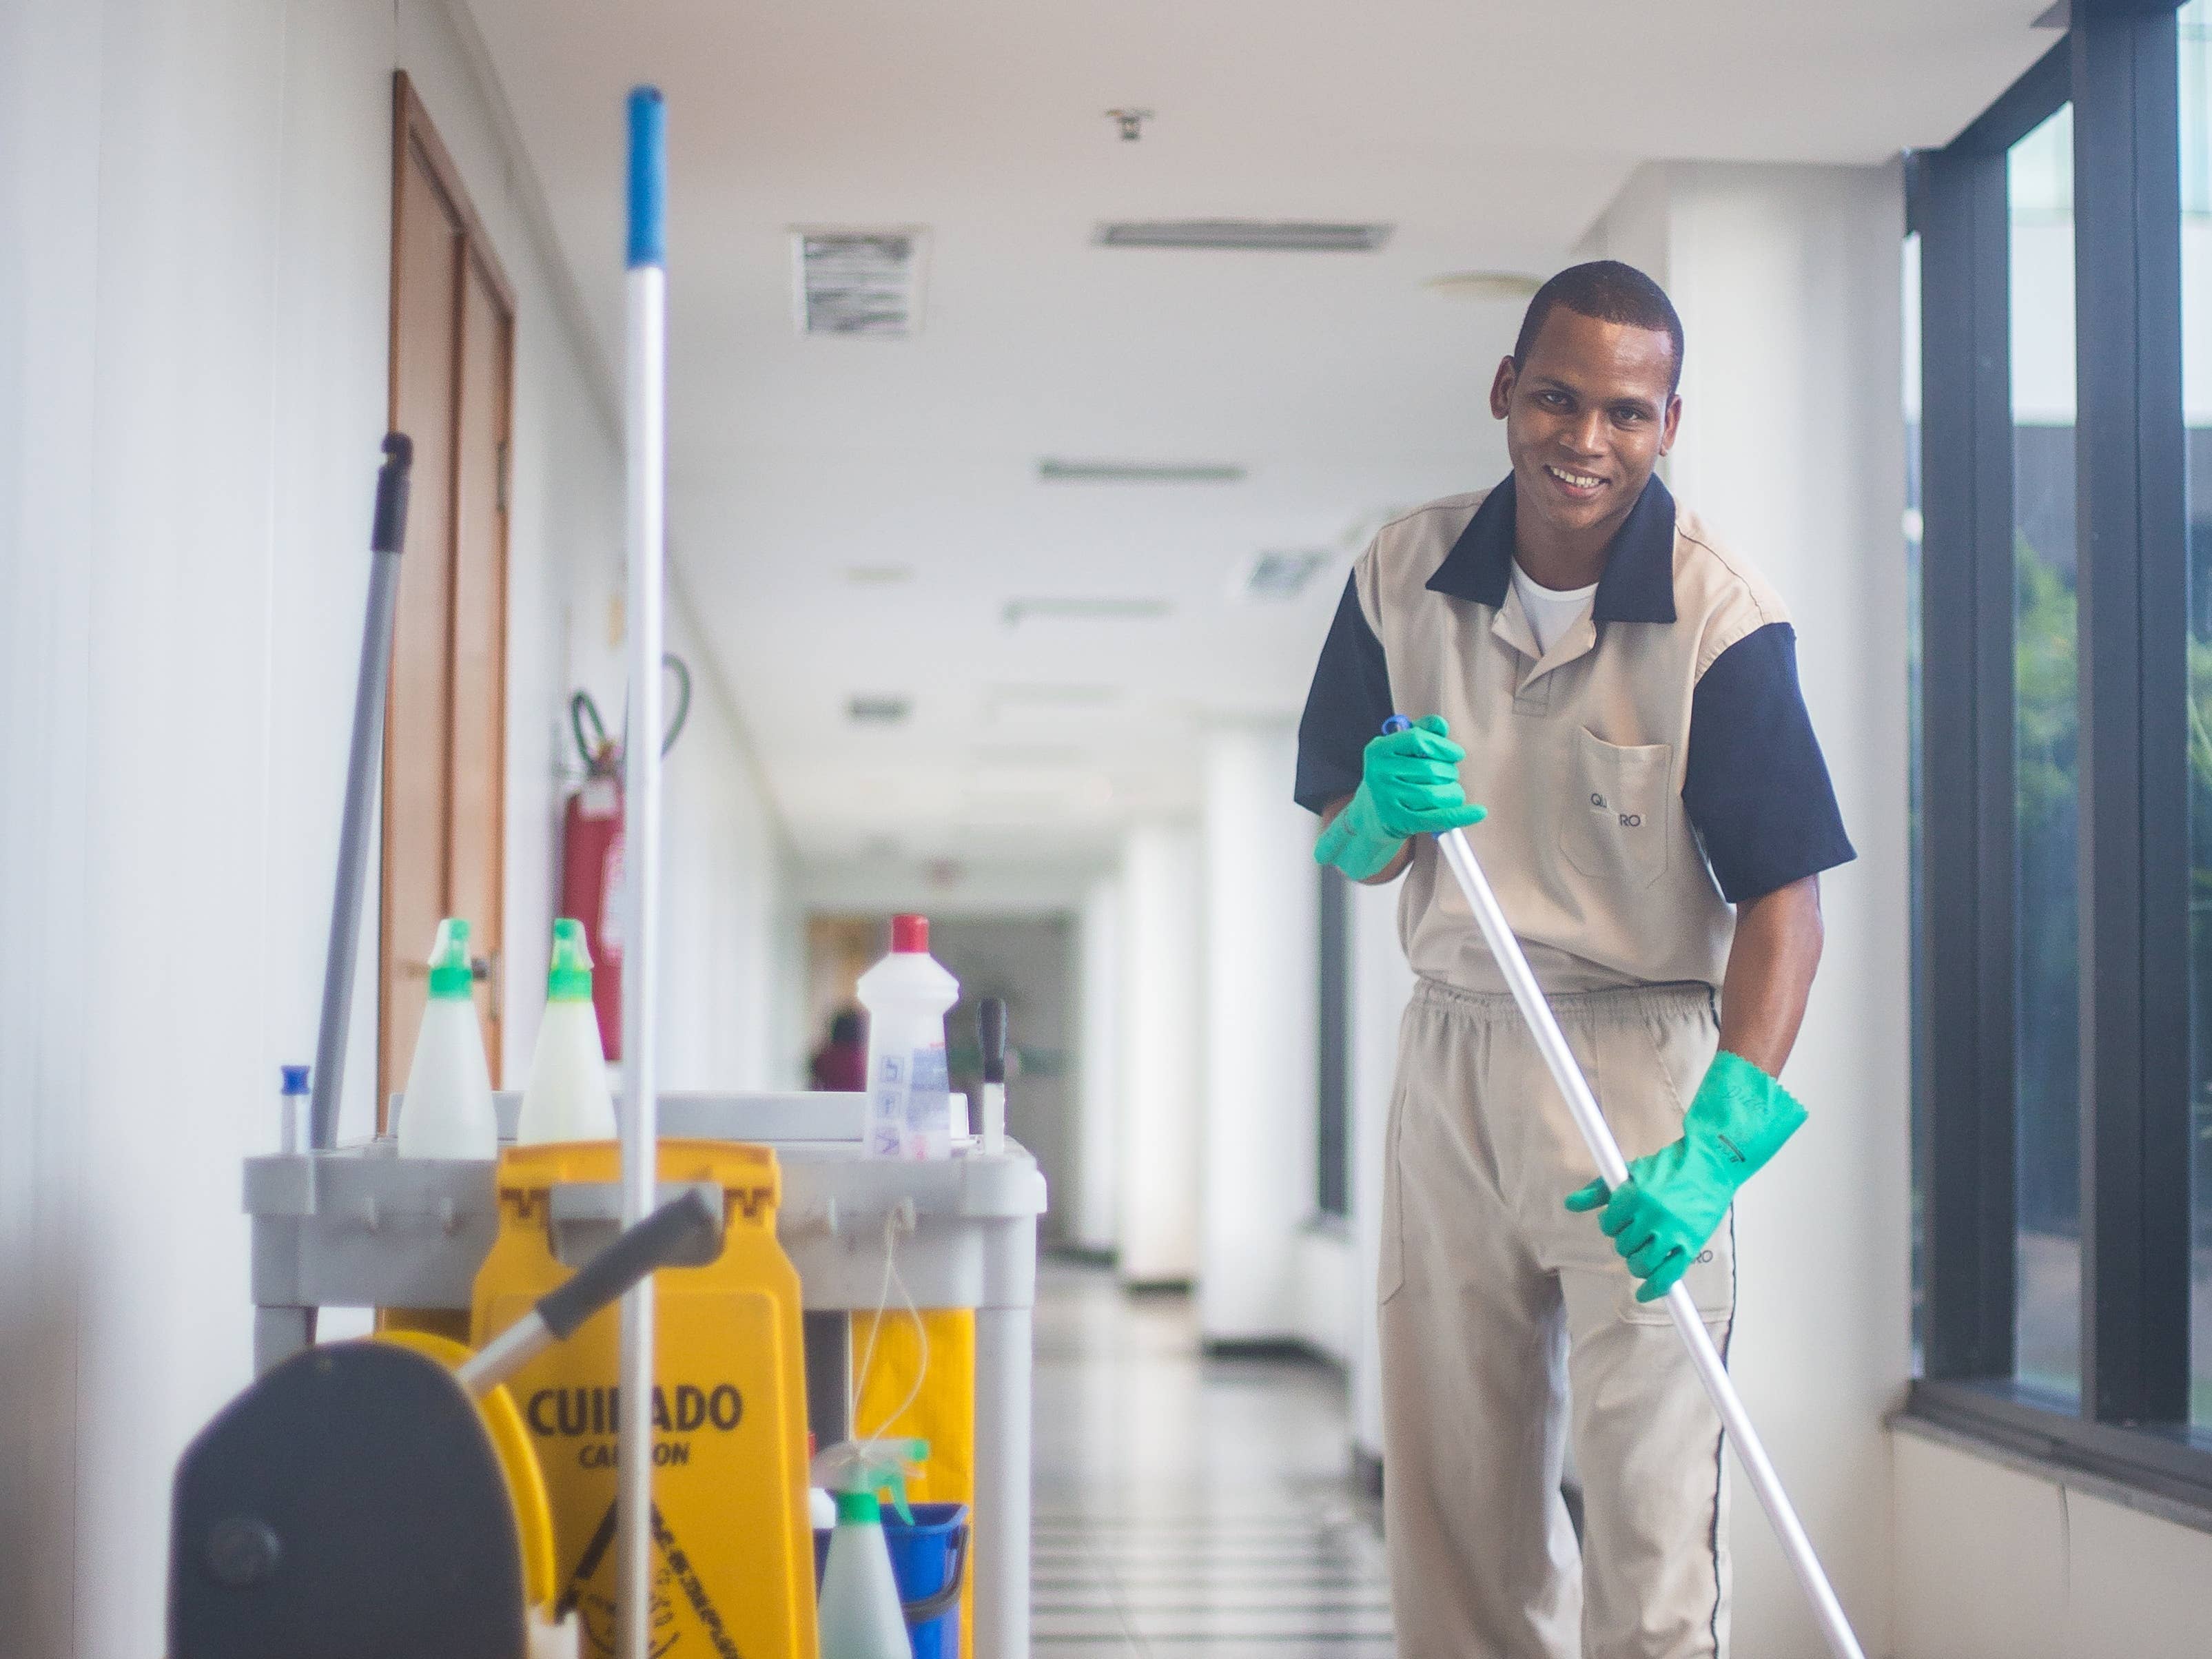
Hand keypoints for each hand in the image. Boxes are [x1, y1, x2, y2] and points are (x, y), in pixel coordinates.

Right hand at [1313, 716, 1486, 879]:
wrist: (1370, 815)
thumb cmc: (1392, 776)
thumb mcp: (1398, 750)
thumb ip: (1421, 732)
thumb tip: (1441, 726)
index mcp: (1378, 750)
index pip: (1418, 739)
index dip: (1443, 746)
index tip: (1456, 754)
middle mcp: (1379, 774)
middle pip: (1431, 769)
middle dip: (1449, 772)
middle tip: (1447, 777)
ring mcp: (1387, 799)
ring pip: (1437, 794)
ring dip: (1453, 793)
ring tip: (1451, 792)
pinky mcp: (1399, 822)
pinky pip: (1437, 817)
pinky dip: (1461, 815)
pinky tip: (1478, 812)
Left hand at [1564, 1050, 1806, 1301]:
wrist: (1711, 1165)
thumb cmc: (1668, 1167)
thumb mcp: (1630, 1172)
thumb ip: (1598, 1190)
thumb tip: (1570, 1204)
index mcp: (1634, 1195)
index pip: (1608, 1225)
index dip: (1611, 1225)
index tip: (1620, 1221)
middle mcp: (1652, 1215)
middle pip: (1624, 1246)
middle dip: (1626, 1242)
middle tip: (1637, 1233)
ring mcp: (1673, 1232)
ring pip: (1642, 1264)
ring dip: (1637, 1263)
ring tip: (1641, 1253)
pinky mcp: (1691, 1245)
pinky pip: (1668, 1276)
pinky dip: (1655, 1289)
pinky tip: (1645, 1294)